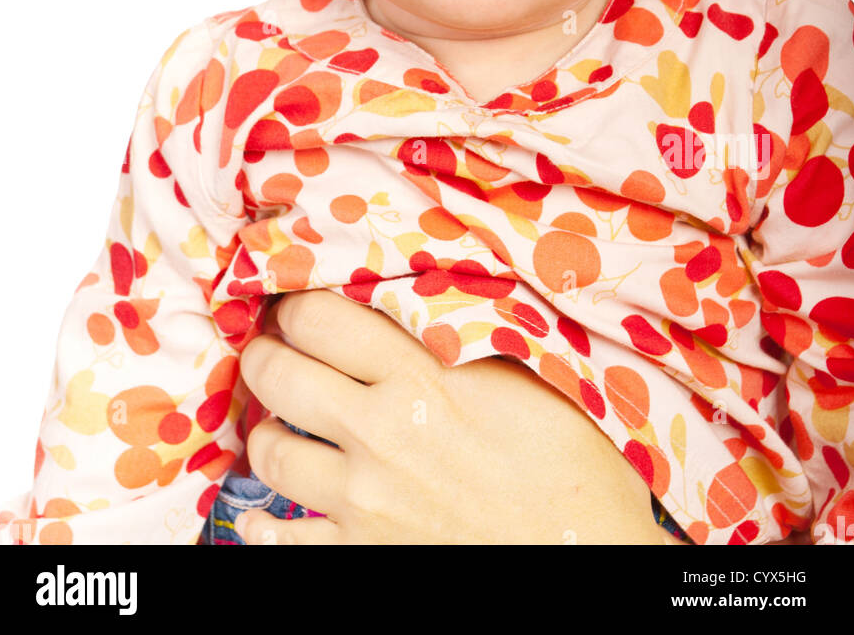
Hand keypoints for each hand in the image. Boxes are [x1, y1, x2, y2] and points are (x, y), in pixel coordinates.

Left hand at [236, 288, 675, 544]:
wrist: (589, 557)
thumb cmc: (573, 464)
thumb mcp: (524, 375)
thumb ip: (459, 335)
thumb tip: (416, 294)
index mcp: (420, 378)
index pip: (319, 319)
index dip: (296, 305)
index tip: (299, 307)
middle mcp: (380, 434)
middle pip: (279, 375)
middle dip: (265, 355)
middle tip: (271, 350)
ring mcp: (365, 502)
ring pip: (269, 453)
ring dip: (265, 432)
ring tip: (278, 424)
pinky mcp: (362, 558)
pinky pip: (280, 541)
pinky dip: (263, 527)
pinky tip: (264, 516)